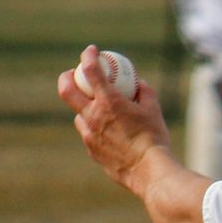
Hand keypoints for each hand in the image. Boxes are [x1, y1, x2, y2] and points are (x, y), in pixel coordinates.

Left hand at [57, 45, 171, 184]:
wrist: (149, 171)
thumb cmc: (154, 138)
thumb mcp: (154, 110)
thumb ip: (144, 92)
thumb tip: (139, 83)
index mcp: (109, 102)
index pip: (92, 70)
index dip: (89, 56)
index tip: (91, 51)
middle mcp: (93, 116)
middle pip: (66, 91)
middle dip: (66, 78)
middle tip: (73, 74)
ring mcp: (89, 135)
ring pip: (79, 115)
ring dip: (84, 108)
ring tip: (97, 108)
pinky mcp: (91, 150)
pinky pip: (88, 134)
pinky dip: (94, 127)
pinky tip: (107, 131)